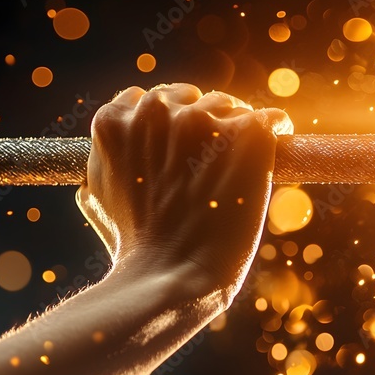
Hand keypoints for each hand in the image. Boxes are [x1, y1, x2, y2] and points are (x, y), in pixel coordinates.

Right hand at [77, 83, 292, 299]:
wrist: (172, 276)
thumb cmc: (135, 249)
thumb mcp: (98, 197)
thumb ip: (105, 162)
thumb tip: (115, 153)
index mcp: (113, 121)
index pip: (145, 101)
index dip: (165, 128)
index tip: (178, 152)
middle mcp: (155, 110)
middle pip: (188, 98)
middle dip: (199, 124)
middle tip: (209, 164)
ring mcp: (202, 119)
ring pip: (228, 108)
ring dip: (234, 132)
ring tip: (236, 171)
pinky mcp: (247, 133)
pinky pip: (272, 119)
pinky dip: (277, 132)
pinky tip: (274, 151)